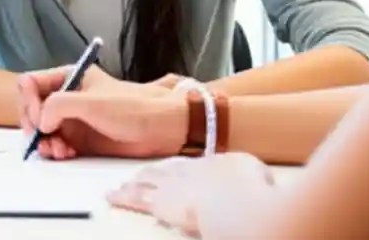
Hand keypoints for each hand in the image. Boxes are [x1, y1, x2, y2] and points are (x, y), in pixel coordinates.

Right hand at [32, 90, 188, 159]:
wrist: (162, 129)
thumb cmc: (134, 107)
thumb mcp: (92, 101)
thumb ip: (59, 105)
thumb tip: (41, 122)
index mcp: (69, 77)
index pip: (31, 84)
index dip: (29, 101)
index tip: (40, 118)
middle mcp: (67, 97)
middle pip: (32, 108)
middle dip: (34, 124)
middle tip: (43, 137)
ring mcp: (73, 119)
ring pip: (41, 130)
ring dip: (44, 141)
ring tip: (58, 150)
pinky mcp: (80, 139)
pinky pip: (55, 145)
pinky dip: (54, 151)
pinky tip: (65, 154)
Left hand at [106, 153, 275, 236]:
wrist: (241, 204)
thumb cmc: (254, 192)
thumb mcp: (257, 174)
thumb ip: (250, 173)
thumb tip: (257, 179)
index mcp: (212, 164)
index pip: (190, 168)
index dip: (178, 170)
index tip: (172, 172)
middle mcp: (189, 171)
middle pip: (165, 171)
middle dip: (151, 174)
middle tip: (138, 175)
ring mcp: (173, 185)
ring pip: (147, 182)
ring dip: (133, 183)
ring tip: (120, 186)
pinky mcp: (161, 203)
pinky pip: (136, 199)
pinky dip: (122, 197)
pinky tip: (112, 196)